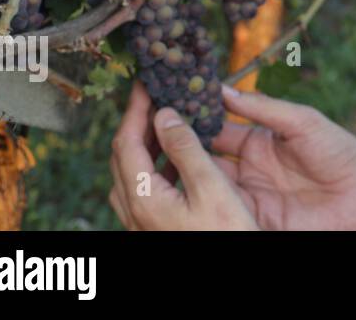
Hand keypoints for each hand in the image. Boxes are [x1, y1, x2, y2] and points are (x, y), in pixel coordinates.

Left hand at [108, 81, 258, 229]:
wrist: (232, 272)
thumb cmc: (225, 234)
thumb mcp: (211, 188)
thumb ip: (186, 149)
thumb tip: (164, 114)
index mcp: (142, 198)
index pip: (126, 142)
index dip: (134, 108)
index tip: (145, 83)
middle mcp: (133, 210)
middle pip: (122, 155)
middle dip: (137, 121)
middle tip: (155, 96)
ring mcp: (140, 220)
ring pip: (131, 171)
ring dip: (145, 141)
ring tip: (167, 119)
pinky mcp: (153, 225)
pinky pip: (142, 185)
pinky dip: (154, 161)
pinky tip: (177, 156)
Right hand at [110, 81, 355, 229]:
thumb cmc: (342, 152)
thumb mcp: (302, 122)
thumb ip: (263, 109)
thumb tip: (223, 89)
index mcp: (255, 143)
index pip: (212, 129)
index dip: (188, 119)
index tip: (160, 104)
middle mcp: (244, 170)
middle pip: (198, 159)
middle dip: (173, 148)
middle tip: (142, 133)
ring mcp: (246, 197)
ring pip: (201, 187)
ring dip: (178, 177)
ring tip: (147, 164)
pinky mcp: (253, 221)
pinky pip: (220, 213)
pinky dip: (198, 206)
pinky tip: (177, 197)